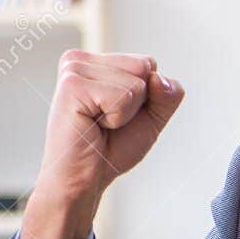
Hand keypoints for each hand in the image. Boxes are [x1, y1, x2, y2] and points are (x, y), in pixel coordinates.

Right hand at [18, 50, 184, 238]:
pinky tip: (93, 125)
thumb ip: (167, 94)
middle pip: (145, 68)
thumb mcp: (152, 117)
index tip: (118, 114)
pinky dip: (117, 118)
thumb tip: (158, 77)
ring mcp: (73, 69)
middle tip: (108, 121)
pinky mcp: (71, 85)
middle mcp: (79, 60)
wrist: (85, 178)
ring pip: (138, 83)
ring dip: (126, 113)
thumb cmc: (112, 147)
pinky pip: (124, 96)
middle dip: (138, 103)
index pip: (148, 63)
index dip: (147, 96)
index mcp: (95, 61)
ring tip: (99, 124)